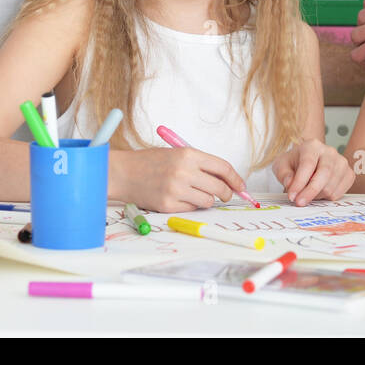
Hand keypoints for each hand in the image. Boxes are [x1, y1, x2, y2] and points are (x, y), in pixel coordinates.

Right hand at [119, 146, 245, 212]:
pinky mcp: (168, 205)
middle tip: (224, 195)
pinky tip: (180, 198)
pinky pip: (192, 210)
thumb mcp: (177, 154)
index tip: (241, 187)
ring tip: (195, 193)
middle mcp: (184, 172)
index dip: (236, 179)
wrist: (123, 173)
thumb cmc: (151, 162)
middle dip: (226, 193)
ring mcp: (176, 190)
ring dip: (206, 200)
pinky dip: (191, 206)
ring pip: (208, 202)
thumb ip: (201, 165)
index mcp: (188, 154)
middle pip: (219, 188)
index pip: (223, 168)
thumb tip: (227, 180)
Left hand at [272, 139, 354, 204]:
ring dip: (317, 196)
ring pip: (331, 186)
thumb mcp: (281, 165)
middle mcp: (330, 152)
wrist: (308, 162)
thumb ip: (284, 174)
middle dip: (310, 192)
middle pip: (324, 174)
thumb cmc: (294, 163)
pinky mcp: (349, 174)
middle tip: (299, 202)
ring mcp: (342, 162)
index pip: (308, 164)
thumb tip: (290, 184)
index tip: (292, 196)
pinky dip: (327, 198)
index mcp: (312, 146)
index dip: (300, 182)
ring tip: (308, 193)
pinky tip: (319, 192)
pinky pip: (339, 193)